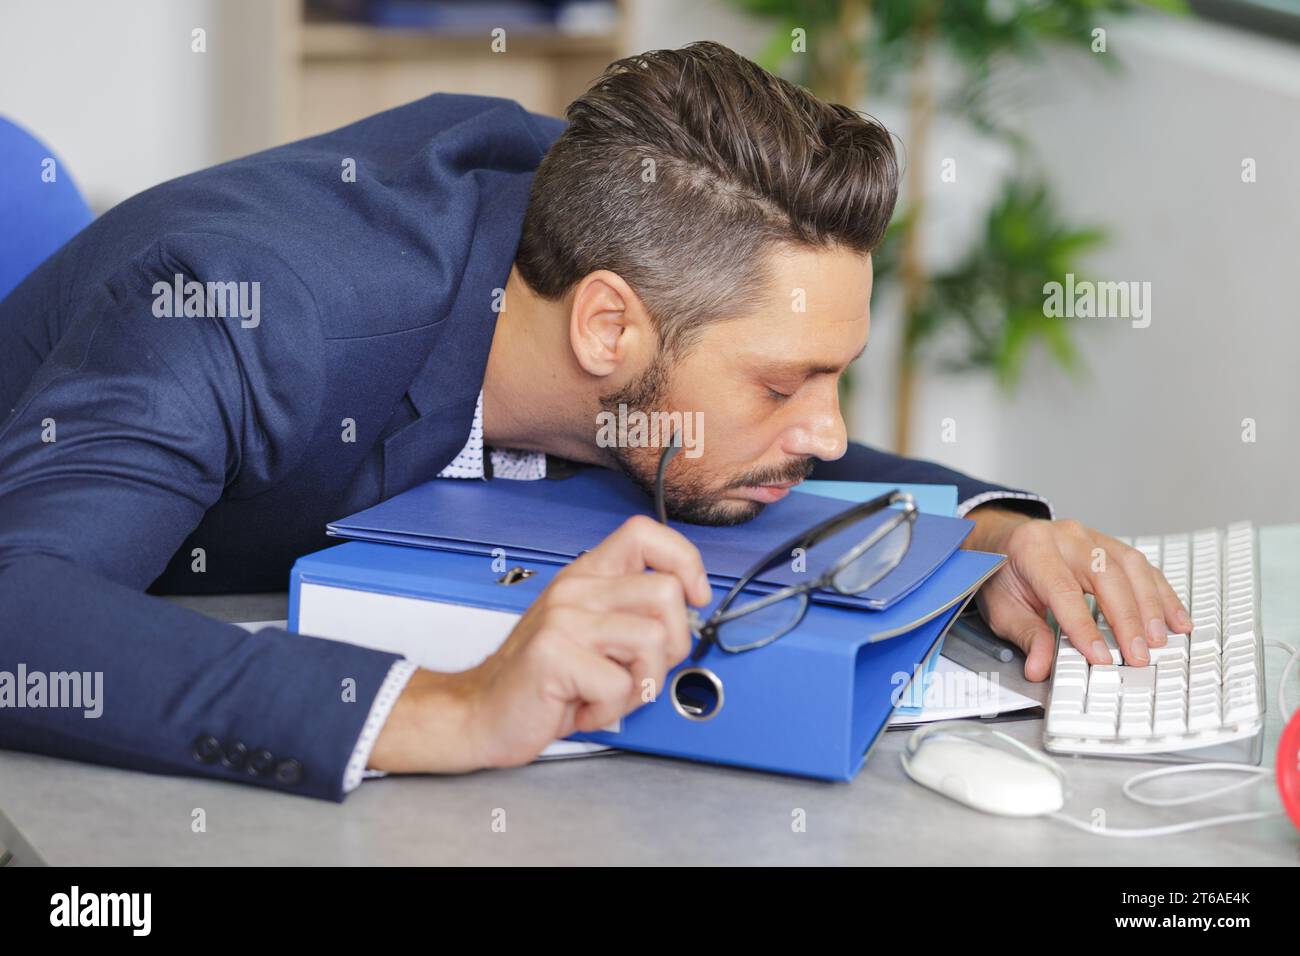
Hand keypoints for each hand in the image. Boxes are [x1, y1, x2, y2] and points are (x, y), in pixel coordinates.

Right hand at [368, 515, 711, 773]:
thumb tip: (688, 612)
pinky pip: (620, 683)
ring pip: (653, 640)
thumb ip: (632, 614)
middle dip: (671, 647)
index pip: (645, 533)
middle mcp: (576, 589)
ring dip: (641, 683)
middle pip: (667, 593)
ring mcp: (563, 618)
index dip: (683, 560)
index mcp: (587, 576)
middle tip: (637, 670)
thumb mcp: (591, 634)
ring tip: (606, 692)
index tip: (692, 597)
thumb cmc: (541, 680)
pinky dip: (609, 709)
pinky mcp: (554, 653)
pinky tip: (583, 707)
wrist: (480, 713)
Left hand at [968, 510, 1192, 681]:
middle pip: (1105, 575)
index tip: (1100, 657)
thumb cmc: (1004, 573)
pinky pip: (1143, 567)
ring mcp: (1091, 536)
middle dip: (1126, 619)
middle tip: (1138, 654)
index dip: (1083, 626)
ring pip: (1131, 567)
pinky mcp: (1110, 544)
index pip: (1063, 590)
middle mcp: (1065, 537)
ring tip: (1161, 639)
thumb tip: (1040, 668)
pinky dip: (1162, 594)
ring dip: (1151, 605)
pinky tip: (1175, 619)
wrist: (1004, 540)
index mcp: (1032, 549)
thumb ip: (1026, 636)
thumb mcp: (1002, 606)